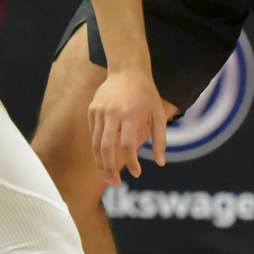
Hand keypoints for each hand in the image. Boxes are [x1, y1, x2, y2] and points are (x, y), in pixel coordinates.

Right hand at [87, 69, 175, 185]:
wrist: (127, 69)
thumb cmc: (146, 94)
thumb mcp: (159, 113)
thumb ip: (160, 139)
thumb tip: (161, 163)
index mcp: (130, 114)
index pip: (127, 145)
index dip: (131, 162)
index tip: (137, 174)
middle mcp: (112, 113)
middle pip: (106, 148)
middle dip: (110, 169)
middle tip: (115, 184)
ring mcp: (99, 111)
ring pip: (96, 143)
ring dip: (100, 162)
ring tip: (107, 175)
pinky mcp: (92, 110)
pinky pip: (93, 134)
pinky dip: (97, 148)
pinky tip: (103, 158)